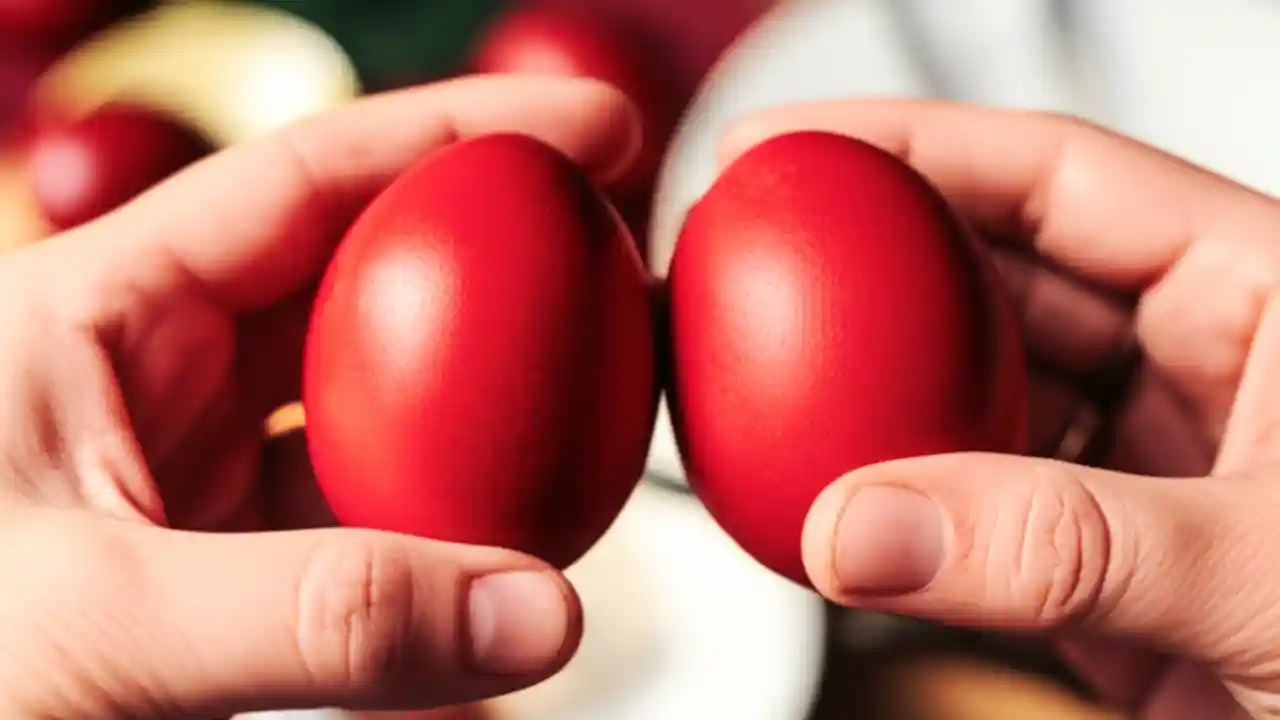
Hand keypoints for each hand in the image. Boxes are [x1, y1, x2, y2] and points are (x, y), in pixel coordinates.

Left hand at [0, 75, 638, 718]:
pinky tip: (506, 571)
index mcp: (100, 316)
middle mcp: (162, 383)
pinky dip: (444, 558)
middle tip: (620, 274)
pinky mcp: (234, 575)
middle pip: (368, 290)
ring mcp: (204, 481)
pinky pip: (368, 541)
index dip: (458, 134)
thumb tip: (535, 612)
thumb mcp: (96, 623)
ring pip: (380, 423)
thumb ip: (315, 618)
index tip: (589, 129)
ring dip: (486, 431)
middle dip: (500, 276)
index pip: (307, 181)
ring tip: (593, 423)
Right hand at [723, 101, 1279, 718]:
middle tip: (748, 256)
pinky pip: (972, 512)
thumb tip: (863, 529)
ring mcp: (1138, 466)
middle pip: (994, 275)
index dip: (915, 142)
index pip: (1059, 177)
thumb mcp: (1271, 578)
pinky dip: (897, 513)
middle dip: (866, 261)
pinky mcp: (1100, 563)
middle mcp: (1193, 366)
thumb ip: (1065, 546)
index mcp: (1266, 297)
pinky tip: (829, 506)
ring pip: (971, 397)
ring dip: (869, 399)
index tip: (792, 144)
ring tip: (761, 382)